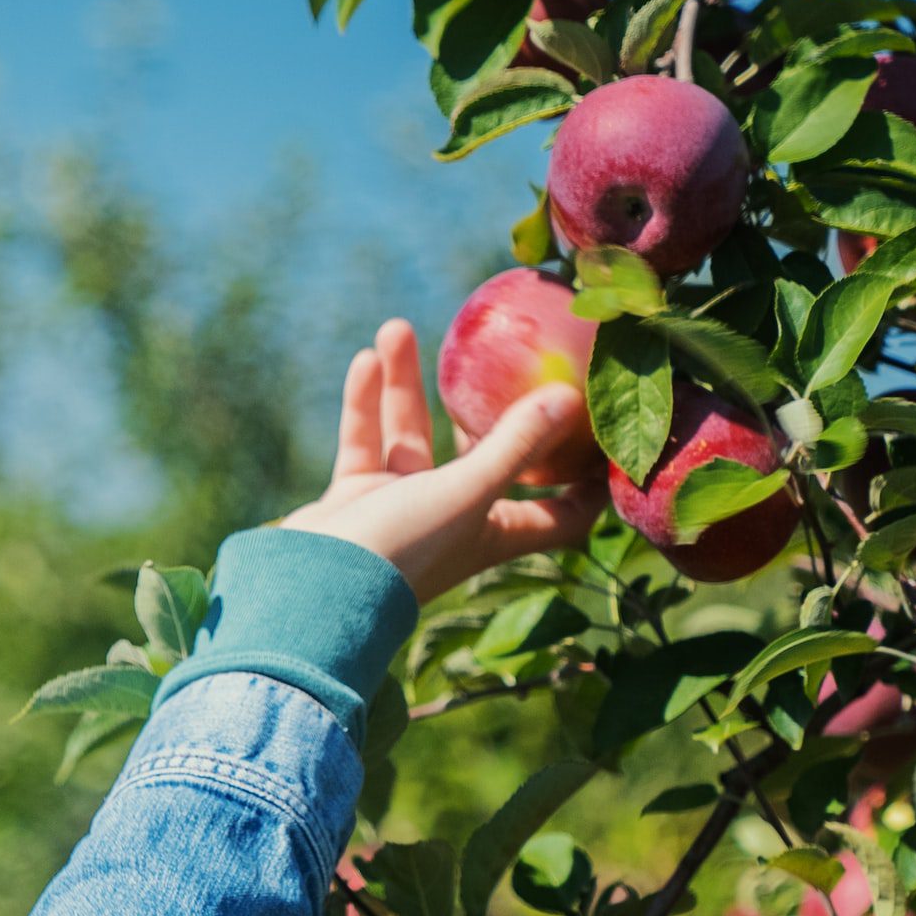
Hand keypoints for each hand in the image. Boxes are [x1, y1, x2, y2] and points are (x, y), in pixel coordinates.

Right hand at [283, 316, 604, 604]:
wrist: (311, 588)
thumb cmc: (404, 549)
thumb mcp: (467, 492)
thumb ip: (514, 444)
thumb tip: (567, 396)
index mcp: (497, 531)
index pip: (562, 515)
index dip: (588, 484)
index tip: (603, 438)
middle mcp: (455, 517)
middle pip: (482, 452)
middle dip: (484, 403)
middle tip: (499, 354)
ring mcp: (402, 506)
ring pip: (409, 435)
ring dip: (402, 384)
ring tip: (395, 327)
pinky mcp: (358, 498)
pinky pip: (366, 442)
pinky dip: (364, 404)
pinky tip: (365, 359)